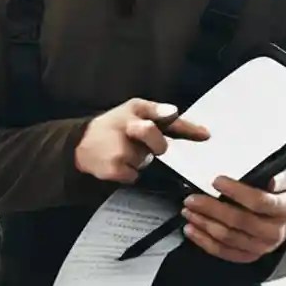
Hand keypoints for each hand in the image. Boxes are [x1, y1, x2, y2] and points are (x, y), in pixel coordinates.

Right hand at [74, 99, 210, 183]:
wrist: (80, 143)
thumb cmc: (113, 125)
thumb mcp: (132, 111)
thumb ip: (157, 113)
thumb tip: (175, 111)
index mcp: (135, 110)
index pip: (164, 117)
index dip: (186, 127)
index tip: (205, 135)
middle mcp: (128, 127)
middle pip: (158, 142)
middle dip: (157, 146)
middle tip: (148, 146)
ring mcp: (121, 150)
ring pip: (146, 161)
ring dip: (139, 159)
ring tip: (122, 151)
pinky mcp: (115, 169)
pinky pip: (135, 175)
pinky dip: (129, 172)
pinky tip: (117, 163)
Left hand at [181, 170, 285, 263]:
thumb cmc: (280, 197)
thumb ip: (281, 177)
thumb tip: (272, 180)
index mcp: (282, 210)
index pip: (257, 201)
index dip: (235, 191)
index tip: (216, 181)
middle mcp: (273, 232)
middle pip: (238, 220)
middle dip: (211, 209)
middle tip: (192, 199)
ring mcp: (260, 247)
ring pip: (228, 237)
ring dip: (204, 224)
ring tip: (188, 212)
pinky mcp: (248, 256)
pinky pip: (224, 252)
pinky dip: (204, 242)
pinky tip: (191, 230)